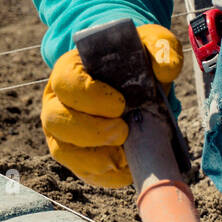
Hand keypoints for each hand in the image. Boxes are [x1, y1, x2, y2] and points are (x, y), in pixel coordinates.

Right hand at [40, 23, 182, 186]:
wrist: (133, 77)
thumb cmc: (135, 60)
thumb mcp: (150, 45)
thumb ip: (160, 48)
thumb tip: (166, 69)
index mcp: (70, 70)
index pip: (66, 83)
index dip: (89, 97)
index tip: (120, 104)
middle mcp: (58, 102)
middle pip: (55, 121)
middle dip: (89, 131)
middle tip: (122, 131)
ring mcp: (63, 131)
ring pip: (63, 151)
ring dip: (93, 159)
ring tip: (124, 157)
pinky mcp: (77, 155)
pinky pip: (82, 172)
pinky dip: (105, 176)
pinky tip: (127, 170)